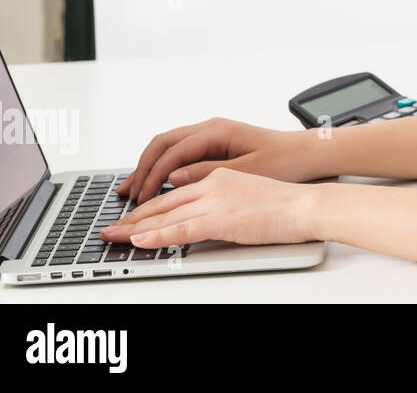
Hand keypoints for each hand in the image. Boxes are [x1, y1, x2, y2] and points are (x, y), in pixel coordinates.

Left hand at [102, 167, 323, 248]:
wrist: (306, 205)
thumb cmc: (286, 203)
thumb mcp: (247, 192)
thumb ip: (220, 198)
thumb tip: (201, 211)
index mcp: (218, 176)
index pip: (173, 193)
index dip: (147, 207)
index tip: (129, 217)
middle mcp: (212, 184)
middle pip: (162, 202)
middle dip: (132, 218)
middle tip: (109, 230)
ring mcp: (215, 201)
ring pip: (165, 215)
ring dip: (135, 228)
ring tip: (113, 238)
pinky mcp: (221, 219)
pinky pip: (180, 229)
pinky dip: (156, 236)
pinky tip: (139, 241)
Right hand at [117, 117, 322, 204]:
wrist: (305, 153)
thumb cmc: (283, 161)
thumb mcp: (245, 171)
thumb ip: (208, 172)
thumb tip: (174, 176)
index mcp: (217, 131)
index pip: (173, 152)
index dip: (153, 176)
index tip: (141, 197)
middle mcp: (211, 127)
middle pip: (163, 144)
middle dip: (142, 168)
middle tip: (127, 194)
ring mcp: (211, 133)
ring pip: (168, 145)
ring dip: (149, 165)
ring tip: (133, 188)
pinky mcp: (214, 142)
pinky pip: (179, 149)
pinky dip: (162, 164)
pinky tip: (155, 181)